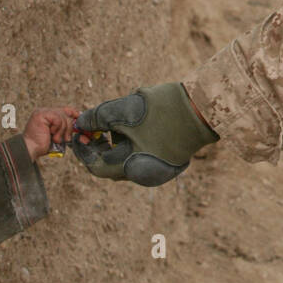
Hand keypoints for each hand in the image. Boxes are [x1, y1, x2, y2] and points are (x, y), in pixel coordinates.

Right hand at [22, 107, 79, 160]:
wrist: (31, 149)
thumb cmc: (42, 144)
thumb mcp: (56, 133)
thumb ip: (63, 125)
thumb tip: (76, 118)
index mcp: (47, 114)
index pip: (63, 109)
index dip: (72, 112)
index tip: (78, 117)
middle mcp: (44, 111)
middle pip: (65, 112)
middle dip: (69, 126)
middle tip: (66, 138)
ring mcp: (42, 112)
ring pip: (62, 117)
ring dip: (62, 130)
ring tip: (56, 139)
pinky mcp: (41, 115)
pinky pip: (58, 119)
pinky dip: (57, 129)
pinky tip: (52, 134)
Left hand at [71, 83, 217, 185]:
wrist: (204, 107)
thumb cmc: (162, 110)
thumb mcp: (122, 110)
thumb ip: (97, 118)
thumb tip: (80, 123)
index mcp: (132, 169)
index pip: (96, 166)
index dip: (83, 149)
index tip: (78, 132)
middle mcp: (146, 175)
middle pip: (112, 163)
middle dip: (101, 142)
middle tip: (94, 123)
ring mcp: (160, 169)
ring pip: (128, 157)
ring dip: (119, 139)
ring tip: (123, 115)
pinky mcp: (170, 160)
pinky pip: (144, 153)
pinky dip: (135, 140)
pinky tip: (140, 120)